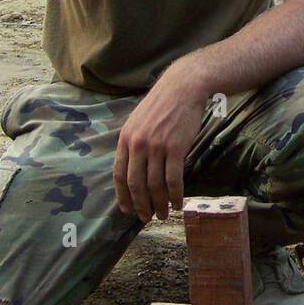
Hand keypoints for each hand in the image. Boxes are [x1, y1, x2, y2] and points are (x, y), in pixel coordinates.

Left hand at [113, 61, 208, 223]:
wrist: (183, 87)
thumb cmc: (163, 104)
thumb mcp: (139, 121)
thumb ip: (134, 142)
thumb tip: (133, 166)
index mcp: (126, 138)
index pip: (120, 174)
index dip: (123, 195)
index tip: (127, 209)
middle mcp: (138, 144)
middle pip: (136, 184)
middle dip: (141, 204)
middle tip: (147, 217)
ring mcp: (156, 146)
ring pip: (155, 185)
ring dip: (159, 203)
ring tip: (163, 214)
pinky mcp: (175, 148)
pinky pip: (173, 179)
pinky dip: (175, 195)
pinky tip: (178, 203)